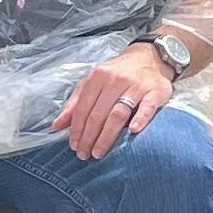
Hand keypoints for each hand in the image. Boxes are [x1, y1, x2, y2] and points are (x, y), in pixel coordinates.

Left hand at [55, 42, 173, 160]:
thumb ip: (75, 103)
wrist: (150, 58)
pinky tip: (133, 131)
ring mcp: (137, 85)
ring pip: (118, 113)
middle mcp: (116, 79)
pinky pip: (147, 106)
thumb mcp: (93, 82)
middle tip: (85, 155)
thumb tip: (56, 125)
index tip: (74, 146)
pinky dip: (140, 119)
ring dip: (107, 135)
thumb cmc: (118, 74)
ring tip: (99, 152)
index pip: (83, 107)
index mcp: (98, 76)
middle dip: (89, 137)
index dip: (77, 129)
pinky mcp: (156, 91)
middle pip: (99, 113)